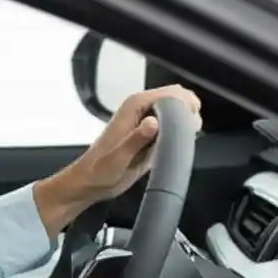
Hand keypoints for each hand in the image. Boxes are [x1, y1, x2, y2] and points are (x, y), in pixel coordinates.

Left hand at [34, 85, 201, 235]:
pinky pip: (173, 127)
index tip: (187, 128)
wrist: (89, 183)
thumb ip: (135, 140)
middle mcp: (142, 108)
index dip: (185, 107)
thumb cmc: (99, 171)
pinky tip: (174, 149)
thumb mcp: (118, 159)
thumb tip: (153, 123)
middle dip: (188, 116)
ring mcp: (147, 121)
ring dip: (185, 126)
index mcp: (134, 106)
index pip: (173, 93)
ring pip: (179, 113)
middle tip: (184, 138)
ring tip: (178, 145)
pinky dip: (180, 135)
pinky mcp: (150, 135)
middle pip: (180, 99)